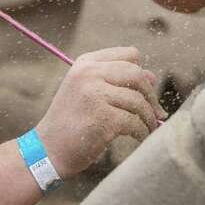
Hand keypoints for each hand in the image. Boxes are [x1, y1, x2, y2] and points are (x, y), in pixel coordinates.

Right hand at [35, 47, 164, 177]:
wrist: (47, 150)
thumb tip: (152, 76)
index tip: (145, 90)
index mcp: (86, 63)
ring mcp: (95, 95)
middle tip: (156, 113)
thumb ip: (116, 81)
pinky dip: (142, 131)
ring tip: (149, 128)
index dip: (141, 72)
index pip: (129, 54)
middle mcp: (89, 74)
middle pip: (137, 75)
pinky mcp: (103, 118)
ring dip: (148, 117)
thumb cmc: (71, 122)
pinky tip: (140, 137)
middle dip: (150, 95)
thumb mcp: (88, 92)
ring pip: (138, 100)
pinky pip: (134, 122)